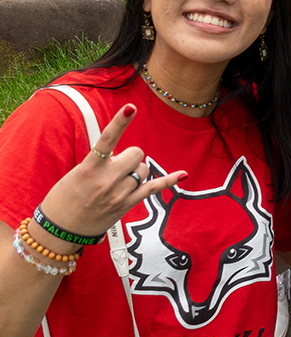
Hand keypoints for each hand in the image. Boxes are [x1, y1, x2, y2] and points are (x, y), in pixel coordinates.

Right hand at [39, 105, 186, 243]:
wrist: (61, 229)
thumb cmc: (65, 197)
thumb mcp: (77, 173)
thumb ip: (100, 161)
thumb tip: (120, 155)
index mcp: (89, 168)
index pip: (107, 140)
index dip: (119, 123)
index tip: (130, 108)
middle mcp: (107, 180)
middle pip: (136, 153)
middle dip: (129, 156)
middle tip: (115, 167)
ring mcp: (119, 193)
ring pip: (143, 169)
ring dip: (135, 170)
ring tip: (117, 182)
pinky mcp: (128, 204)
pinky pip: (153, 188)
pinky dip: (169, 180)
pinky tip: (183, 174)